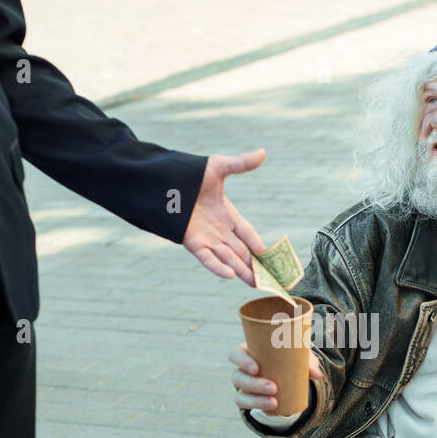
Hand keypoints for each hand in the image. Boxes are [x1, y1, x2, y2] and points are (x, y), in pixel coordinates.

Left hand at [183, 150, 267, 285]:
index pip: (248, 234)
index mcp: (227, 214)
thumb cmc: (189, 172)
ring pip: (228, 258)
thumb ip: (241, 164)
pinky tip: (231, 276)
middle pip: (241, 251)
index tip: (274, 259)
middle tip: (271, 280)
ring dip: (242, 271)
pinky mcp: (192, 242)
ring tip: (257, 284)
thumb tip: (262, 153)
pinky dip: (218, 267)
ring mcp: (206, 237)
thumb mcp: (219, 167)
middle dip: (256, 266)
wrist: (162, 180)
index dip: (260, 246)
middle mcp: (218, 229)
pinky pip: (208, 258)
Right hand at [230, 341, 322, 412]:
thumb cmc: (289, 359)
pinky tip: (271, 407)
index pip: (235, 354)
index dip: (242, 361)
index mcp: (249, 352)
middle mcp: (242, 369)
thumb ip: (307, 363)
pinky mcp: (248, 398)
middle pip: (238, 376)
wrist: (287, 375)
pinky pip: (244, 404)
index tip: (256, 368)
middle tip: (273, 388)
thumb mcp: (298, 357)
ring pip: (240, 393)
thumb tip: (318, 375)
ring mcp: (244, 386)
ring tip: (274, 402)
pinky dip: (256, 406)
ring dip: (256, 399)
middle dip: (254, 384)